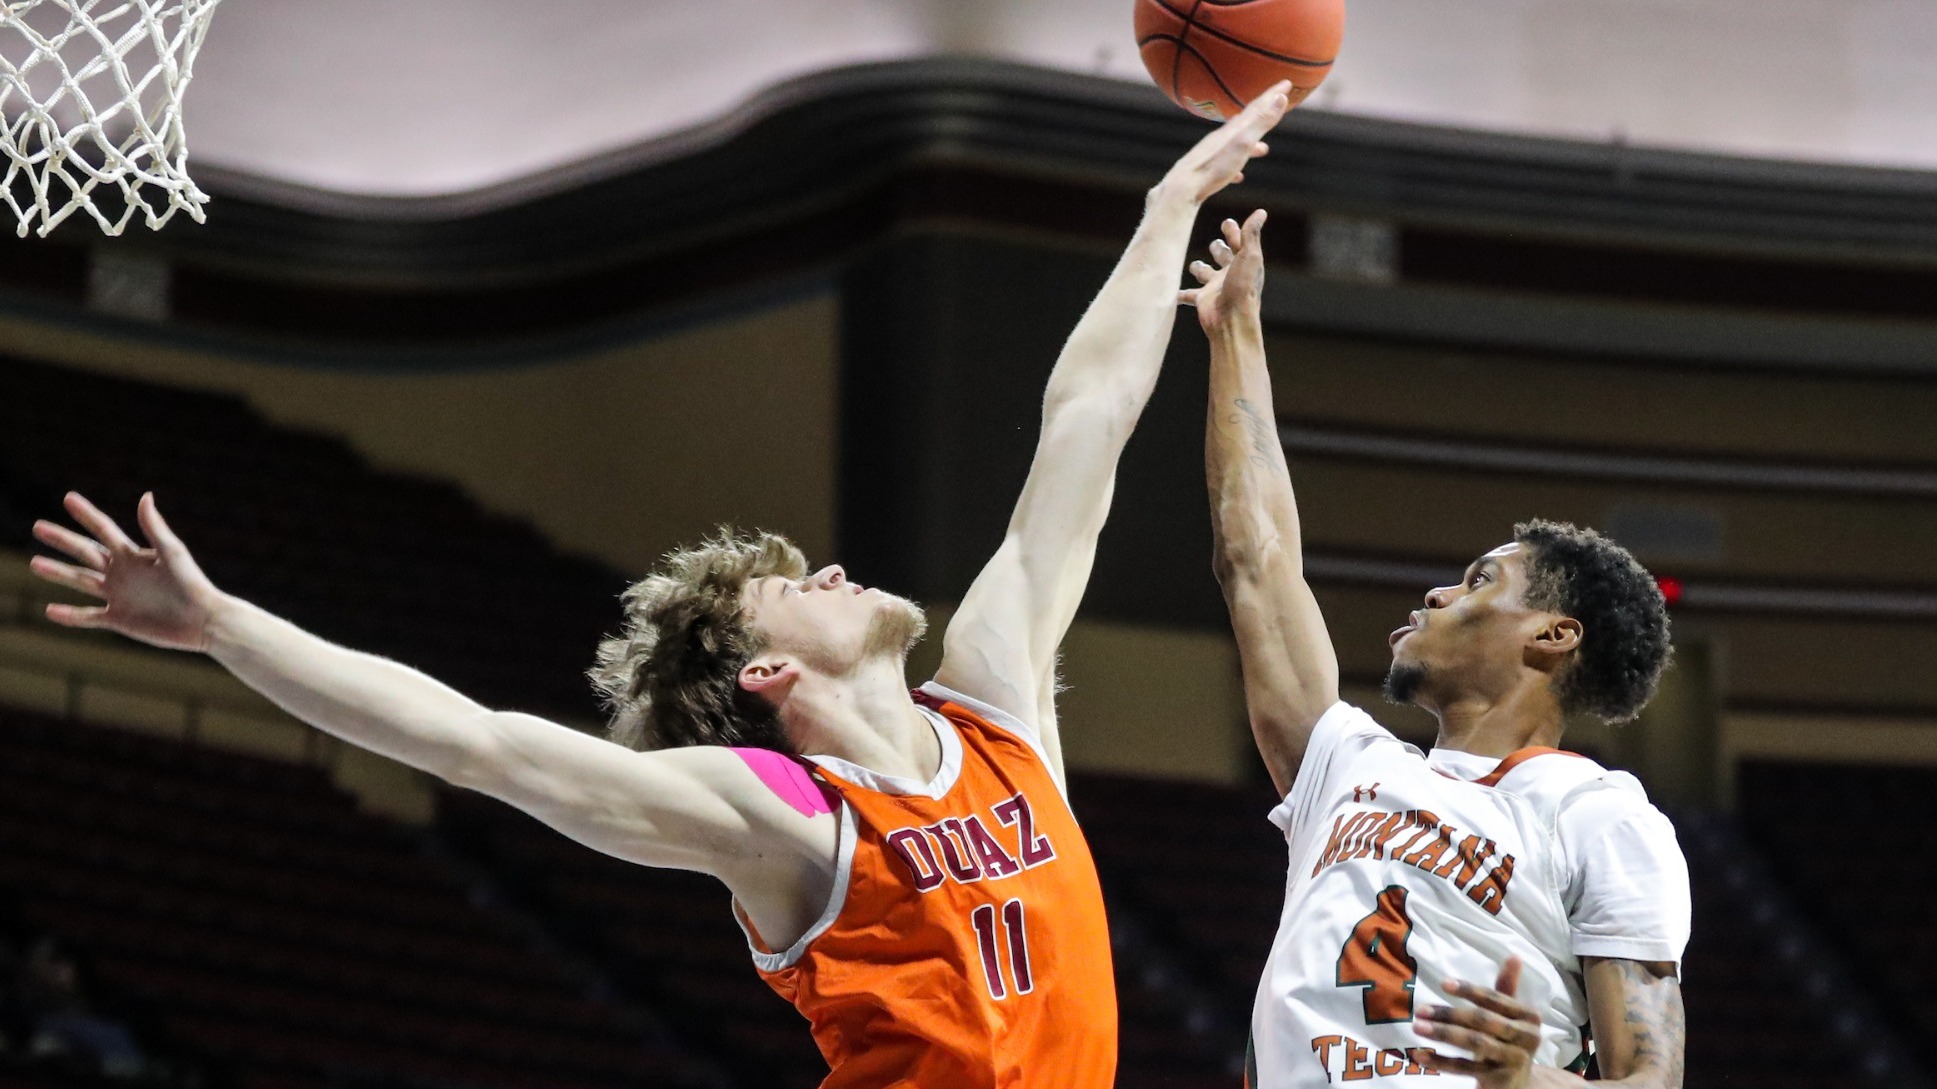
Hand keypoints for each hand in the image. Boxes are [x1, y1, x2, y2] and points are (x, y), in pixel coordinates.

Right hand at [30, 492, 225, 651]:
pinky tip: (49, 610)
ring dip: (58, 572)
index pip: (104, 529)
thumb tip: (145, 495)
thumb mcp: (172, 553)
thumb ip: (155, 528)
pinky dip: (69, 616)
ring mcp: (118, 596)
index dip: (86, 513)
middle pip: (85, 552)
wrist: (204, 620)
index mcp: (134, 555)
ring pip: (81, 581)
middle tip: (38, 526)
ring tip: (35, 562)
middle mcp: (122, 573)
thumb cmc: (193, 584)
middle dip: (62, 539)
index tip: (68, 497)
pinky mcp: (119, 619)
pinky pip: (88, 617)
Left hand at [1155, 81, 1289, 205]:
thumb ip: (1261, 122)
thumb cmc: (1214, 168)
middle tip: (1275, 108)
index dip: (1273, 94)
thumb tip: (1280, 97)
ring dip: (1251, 143)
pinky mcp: (1204, 170)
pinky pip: (1224, 164)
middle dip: (1263, 115)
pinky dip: (1235, 165)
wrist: (1180, 189)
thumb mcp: (1242, 144)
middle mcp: (1221, 138)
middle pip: (1246, 122)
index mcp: (1233, 131)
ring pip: (1234, 143)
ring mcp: (1211, 153)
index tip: (1287, 82)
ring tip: (1263, 148)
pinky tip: (1237, 176)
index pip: (1257, 107)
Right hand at [1180, 209, 1266, 328]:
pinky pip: (1189, 295)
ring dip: (1199, 269)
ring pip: (1206, 275)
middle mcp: (1230, 275)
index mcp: (1244, 264)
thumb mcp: (1249, 255)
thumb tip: (1261, 212)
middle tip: (1215, 243)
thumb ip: (1251, 233)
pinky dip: (1180, 293)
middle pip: (1224, 259)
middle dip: (1219, 250)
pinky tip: (1171, 290)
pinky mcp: (1202, 299)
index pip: (1239, 243)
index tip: (1227, 222)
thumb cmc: (1242, 288)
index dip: (1234, 232)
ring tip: (1193, 265)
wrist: (1230, 320)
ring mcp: (1215, 288)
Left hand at [1415, 957, 1554, 1088]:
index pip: (1496, 999)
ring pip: (1475, 1043)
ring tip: (1417, 1027)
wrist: (1518, 1085)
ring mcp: (1515, 1061)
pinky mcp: (1501, 1081)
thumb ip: (1506, 988)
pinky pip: (1466, 1070)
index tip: (1443, 984)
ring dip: (1443, 1034)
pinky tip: (1419, 1055)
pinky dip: (1441, 1062)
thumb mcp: (1509, 1016)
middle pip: (1483, 1021)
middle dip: (1449, 1014)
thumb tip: (1514, 955)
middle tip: (1419, 1010)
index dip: (1470, 991)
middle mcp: (1527, 1038)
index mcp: (1529, 1017)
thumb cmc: (1508, 1043)